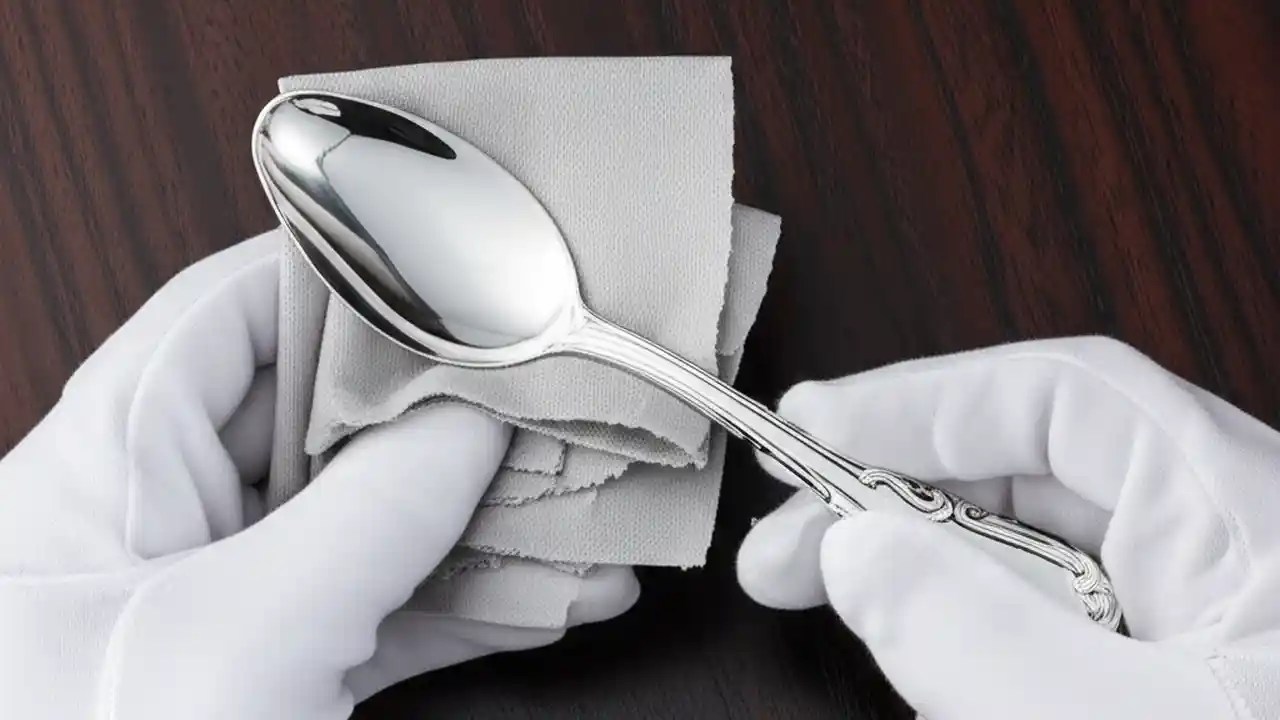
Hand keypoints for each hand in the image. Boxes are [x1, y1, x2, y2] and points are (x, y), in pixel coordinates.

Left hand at [0, 234, 637, 718]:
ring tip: (590, 501)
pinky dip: (465, 607)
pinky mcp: (273, 676)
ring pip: (368, 522)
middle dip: (447, 413)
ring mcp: (224, 604)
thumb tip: (472, 418)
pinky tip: (558, 601)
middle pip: (321, 422)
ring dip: (482, 519)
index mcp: (108, 465)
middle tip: (553, 392)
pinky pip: (379, 612)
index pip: (230, 313)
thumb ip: (371, 513)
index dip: (345, 277)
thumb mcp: (244, 636)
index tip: (463, 268)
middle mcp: (161, 519)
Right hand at [737, 337, 1278, 718]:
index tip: (808, 433)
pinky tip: (936, 672)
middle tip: (785, 550)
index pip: (1071, 401)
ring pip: (1041, 559)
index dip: (925, 399)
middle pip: (1044, 471)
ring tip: (832, 601)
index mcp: (1253, 520)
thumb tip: (852, 550)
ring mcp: (1210, 622)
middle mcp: (1235, 549)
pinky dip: (981, 643)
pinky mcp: (1184, 681)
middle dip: (901, 496)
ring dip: (930, 574)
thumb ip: (972, 641)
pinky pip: (1062, 632)